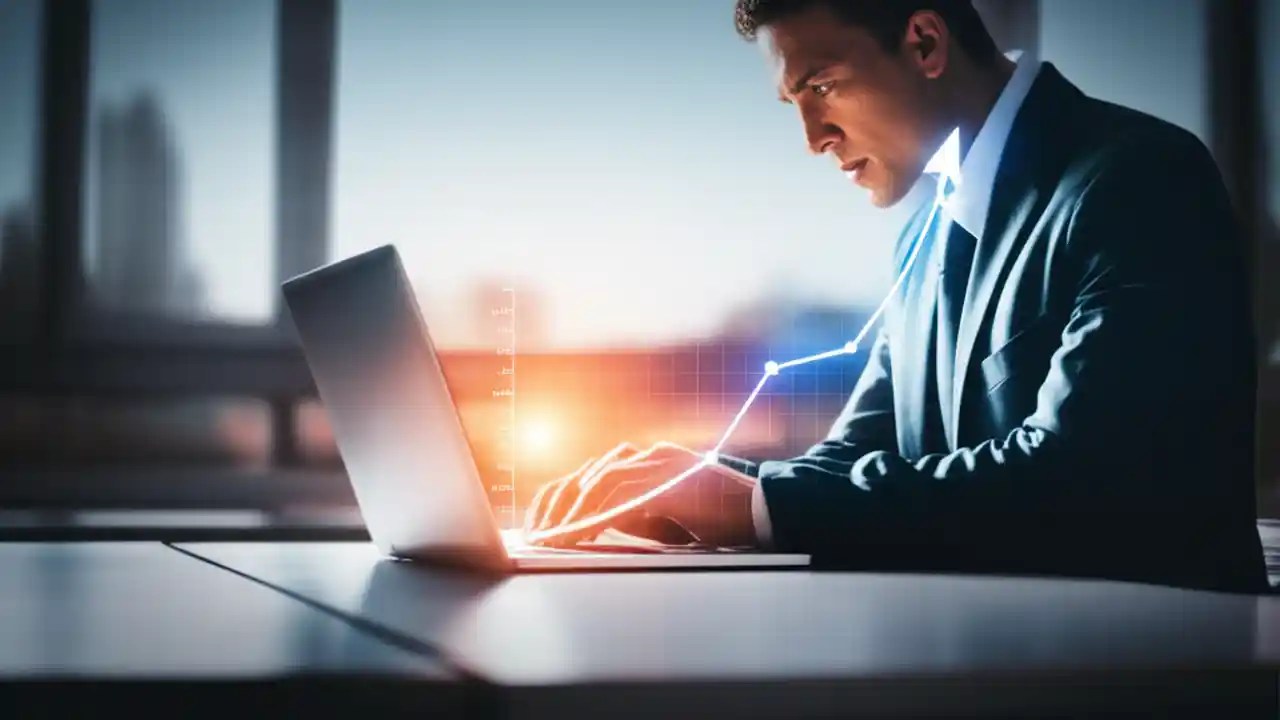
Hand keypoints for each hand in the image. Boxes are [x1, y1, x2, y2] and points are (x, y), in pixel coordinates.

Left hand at [523, 441, 757, 547]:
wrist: (762, 514)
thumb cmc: (718, 519)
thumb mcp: (665, 515)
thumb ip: (632, 512)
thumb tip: (594, 524)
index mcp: (648, 461)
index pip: (593, 474)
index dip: (563, 500)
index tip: (544, 527)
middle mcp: (651, 455)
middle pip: (590, 474)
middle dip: (561, 506)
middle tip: (541, 535)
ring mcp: (661, 463)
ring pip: (602, 480)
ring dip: (575, 512)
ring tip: (557, 538)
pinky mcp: (670, 479)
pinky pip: (623, 495)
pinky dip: (599, 515)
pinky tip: (583, 534)